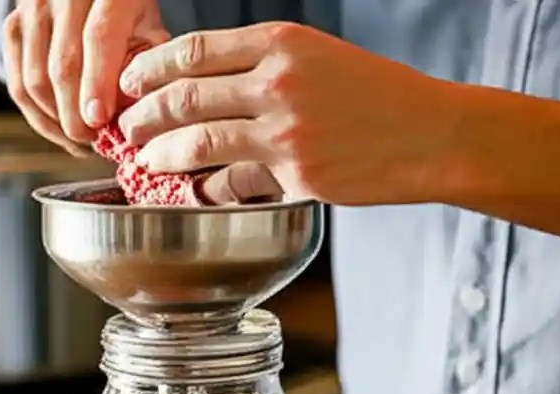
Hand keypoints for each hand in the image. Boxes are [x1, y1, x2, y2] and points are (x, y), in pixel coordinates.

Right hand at [2, 0, 168, 154]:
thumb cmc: (123, 7)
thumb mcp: (146, 22)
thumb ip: (147, 60)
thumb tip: (137, 112)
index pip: (99, 37)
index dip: (98, 84)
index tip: (100, 121)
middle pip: (63, 66)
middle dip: (76, 115)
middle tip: (95, 139)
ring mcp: (32, 9)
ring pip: (35, 81)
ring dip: (56, 121)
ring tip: (79, 139)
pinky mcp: (13, 26)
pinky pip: (18, 84)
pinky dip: (38, 115)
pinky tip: (59, 129)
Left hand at [115, 23, 460, 204]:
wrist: (433, 134)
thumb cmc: (375, 96)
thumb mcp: (318, 57)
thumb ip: (262, 66)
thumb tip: (201, 83)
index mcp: (282, 42)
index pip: (194, 50)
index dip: (150, 69)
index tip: (128, 83)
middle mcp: (279, 80)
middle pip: (185, 94)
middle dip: (143, 113)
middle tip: (127, 126)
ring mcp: (287, 129)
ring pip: (199, 138)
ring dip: (160, 150)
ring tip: (145, 157)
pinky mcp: (297, 173)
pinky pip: (233, 179)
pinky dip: (203, 183)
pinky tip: (189, 186)